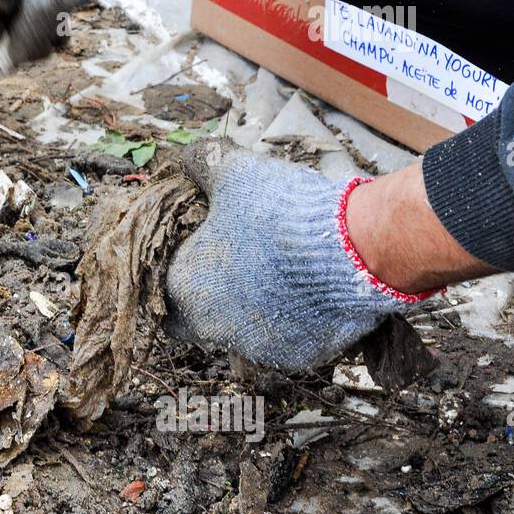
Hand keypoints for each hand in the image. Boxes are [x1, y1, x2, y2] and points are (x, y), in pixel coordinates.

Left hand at [165, 140, 439, 369]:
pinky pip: (289, 337)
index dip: (176, 278)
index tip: (196, 259)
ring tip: (282, 269)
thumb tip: (188, 157)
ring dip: (257, 305)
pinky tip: (310, 288)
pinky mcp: (300, 356)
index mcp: (185, 289)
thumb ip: (202, 163)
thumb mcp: (233, 172)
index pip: (161, 299)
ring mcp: (258, 346)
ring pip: (247, 330)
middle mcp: (214, 327)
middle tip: (241, 261)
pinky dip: (296, 317)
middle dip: (217, 293)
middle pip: (203, 317)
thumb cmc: (279, 211)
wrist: (351, 247)